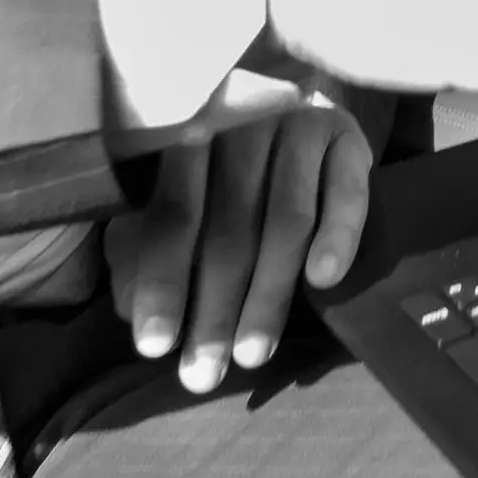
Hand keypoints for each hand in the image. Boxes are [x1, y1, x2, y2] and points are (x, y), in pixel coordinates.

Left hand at [102, 98, 371, 393]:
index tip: (154, 347)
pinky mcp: (347, 136)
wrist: (295, 102)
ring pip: (285, 221)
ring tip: (252, 355)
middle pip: (229, 228)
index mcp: (186, 135)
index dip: (164, 282)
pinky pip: (346, 192)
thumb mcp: (176, 202)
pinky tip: (323, 281)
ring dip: (269, 294)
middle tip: (203, 375)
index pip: (173, 215)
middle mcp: (241, 122)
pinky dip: (337, 236)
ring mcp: (298, 125)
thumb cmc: (221, 171)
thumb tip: (131, 311)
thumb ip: (146, 253)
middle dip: (214, 308)